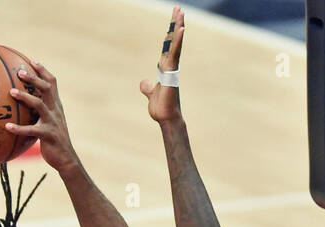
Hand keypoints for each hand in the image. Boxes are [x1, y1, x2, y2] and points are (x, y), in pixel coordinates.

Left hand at [5, 60, 79, 174]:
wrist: (67, 160)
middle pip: (47, 88)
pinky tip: (7, 126)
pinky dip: (19, 128)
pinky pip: (31, 130)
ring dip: (25, 97)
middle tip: (19, 72)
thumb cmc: (54, 142)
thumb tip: (21, 109)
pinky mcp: (48, 135)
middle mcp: (56, 111)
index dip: (43, 71)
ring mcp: (52, 122)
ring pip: (39, 105)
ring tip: (11, 92)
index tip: (32, 61)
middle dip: (34, 78)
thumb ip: (39, 115)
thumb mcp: (49, 124)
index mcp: (56, 106)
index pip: (52, 83)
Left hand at [139, 6, 184, 122]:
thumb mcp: (151, 93)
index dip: (171, 33)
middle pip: (173, 40)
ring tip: (180, 12)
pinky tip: (181, 29)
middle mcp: (170, 65)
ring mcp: (172, 68)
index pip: (168, 46)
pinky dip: (178, 41)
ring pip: (175, 43)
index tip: (174, 21)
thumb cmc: (161, 107)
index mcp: (166, 68)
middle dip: (176, 24)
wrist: (166, 118)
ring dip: (178, 27)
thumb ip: (147, 87)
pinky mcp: (172, 72)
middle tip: (179, 8)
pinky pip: (175, 53)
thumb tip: (143, 83)